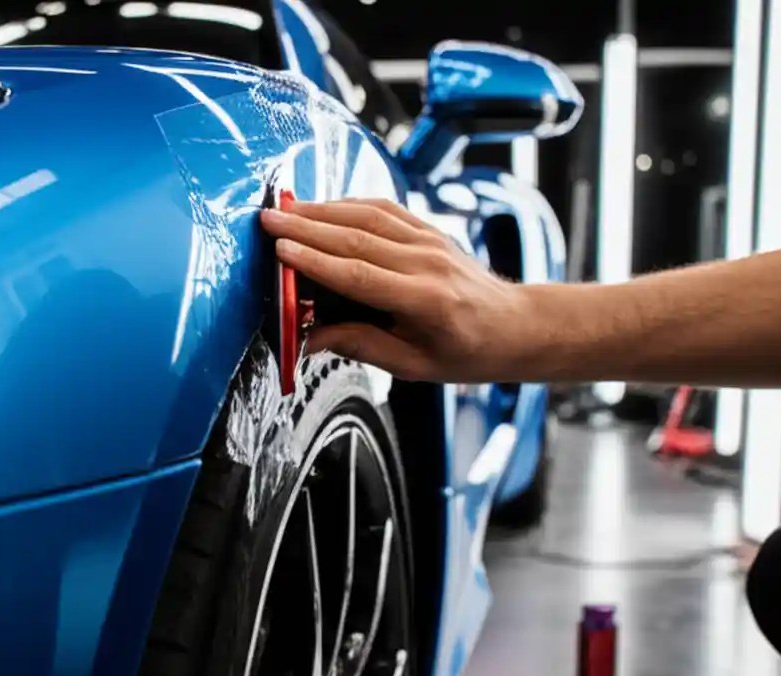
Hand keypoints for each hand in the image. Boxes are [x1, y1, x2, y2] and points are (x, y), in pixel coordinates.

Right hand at [260, 198, 546, 381]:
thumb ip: (361, 345)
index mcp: (426, 302)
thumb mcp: (413, 365)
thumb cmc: (466, 351)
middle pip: (357, 238)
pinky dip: (348, 205)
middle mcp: (428, 263)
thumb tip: (309, 338)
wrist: (514, 325)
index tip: (281, 251)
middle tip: (267, 221)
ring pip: (367, 217)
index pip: (360, 276)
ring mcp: (430, 241)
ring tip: (284, 210)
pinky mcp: (428, 230)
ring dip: (321, 210)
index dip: (316, 262)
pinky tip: (322, 207)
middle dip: (306, 227)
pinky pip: (384, 210)